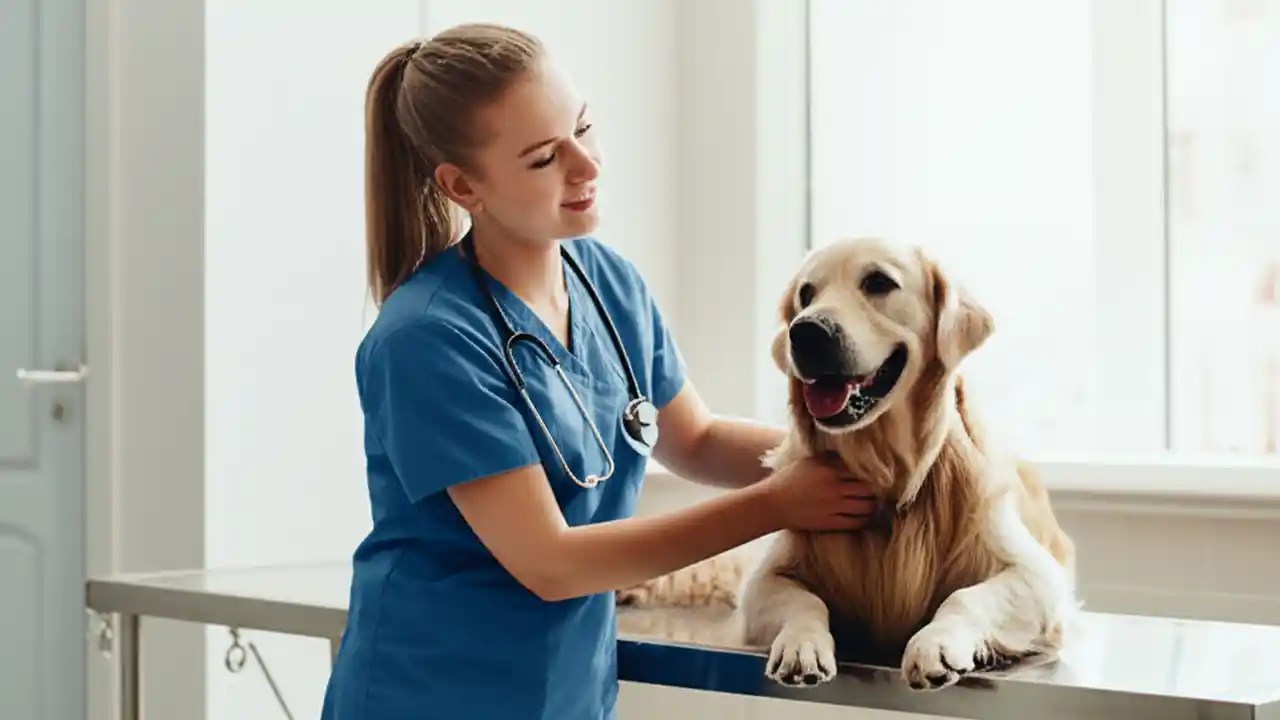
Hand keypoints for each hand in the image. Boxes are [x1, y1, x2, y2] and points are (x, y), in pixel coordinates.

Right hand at [754, 453, 878, 531]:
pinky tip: (866, 515)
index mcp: (829, 468)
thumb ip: (830, 459)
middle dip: (877, 489)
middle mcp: (834, 487)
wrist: (772, 504)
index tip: (881, 473)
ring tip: (875, 502)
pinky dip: (865, 519)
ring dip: (874, 504)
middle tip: (882, 489)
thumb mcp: (809, 462)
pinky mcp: (830, 522)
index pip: (861, 469)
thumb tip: (852, 457)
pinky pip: (856, 522)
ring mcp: (833, 506)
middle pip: (868, 488)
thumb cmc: (788, 480)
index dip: (874, 472)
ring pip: (866, 506)